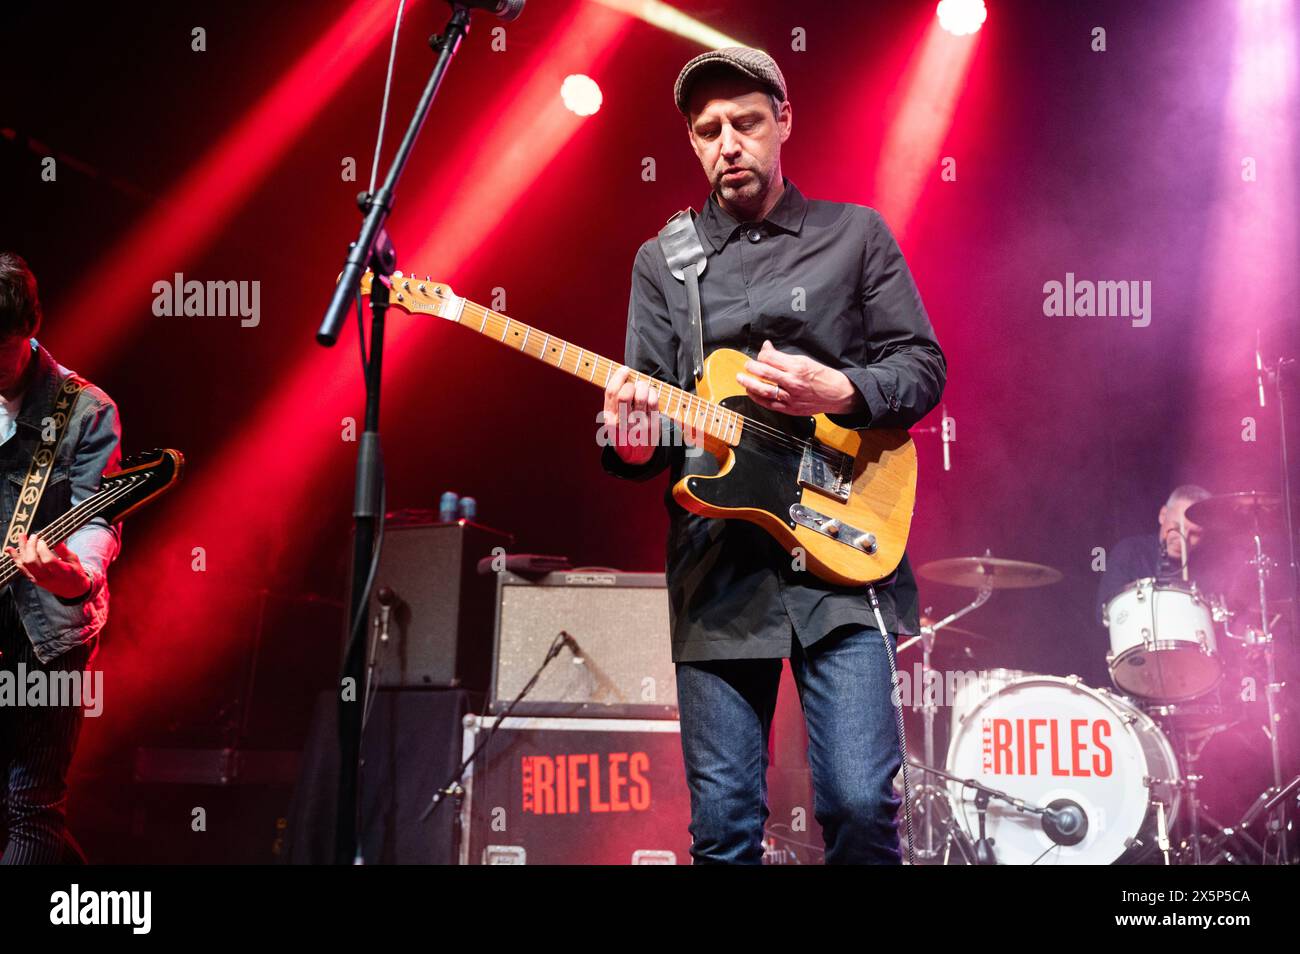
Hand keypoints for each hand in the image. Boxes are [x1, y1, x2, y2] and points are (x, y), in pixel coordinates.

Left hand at [4, 532, 91, 599]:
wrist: (72, 590)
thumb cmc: (75, 573)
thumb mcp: (74, 560)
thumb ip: (63, 550)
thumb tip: (55, 537)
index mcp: (61, 572)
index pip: (47, 560)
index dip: (42, 549)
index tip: (42, 539)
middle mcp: (48, 577)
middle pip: (32, 561)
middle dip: (30, 546)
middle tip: (33, 536)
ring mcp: (39, 579)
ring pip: (25, 563)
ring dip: (21, 549)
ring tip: (21, 537)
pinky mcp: (33, 580)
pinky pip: (21, 568)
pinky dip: (15, 558)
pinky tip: (11, 550)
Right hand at [603, 365, 660, 465]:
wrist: (635, 455)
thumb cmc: (623, 430)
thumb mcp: (612, 418)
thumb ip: (614, 400)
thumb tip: (623, 375)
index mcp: (609, 418)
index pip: (612, 392)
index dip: (619, 377)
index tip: (625, 369)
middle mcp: (622, 423)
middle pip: (625, 395)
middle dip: (631, 383)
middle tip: (635, 383)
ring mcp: (638, 425)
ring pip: (641, 397)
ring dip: (643, 386)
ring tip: (643, 387)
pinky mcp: (652, 425)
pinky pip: (654, 402)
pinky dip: (653, 393)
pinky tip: (651, 393)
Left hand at [736, 339, 861, 415]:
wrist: (837, 394)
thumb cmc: (822, 376)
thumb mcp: (805, 360)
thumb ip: (784, 357)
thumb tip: (767, 349)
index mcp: (797, 367)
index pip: (771, 358)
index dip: (762, 353)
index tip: (761, 353)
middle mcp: (793, 382)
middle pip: (764, 373)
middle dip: (751, 367)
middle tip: (746, 365)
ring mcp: (791, 397)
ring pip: (764, 390)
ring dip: (749, 384)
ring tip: (741, 379)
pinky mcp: (790, 409)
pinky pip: (769, 404)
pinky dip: (757, 398)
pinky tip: (751, 393)